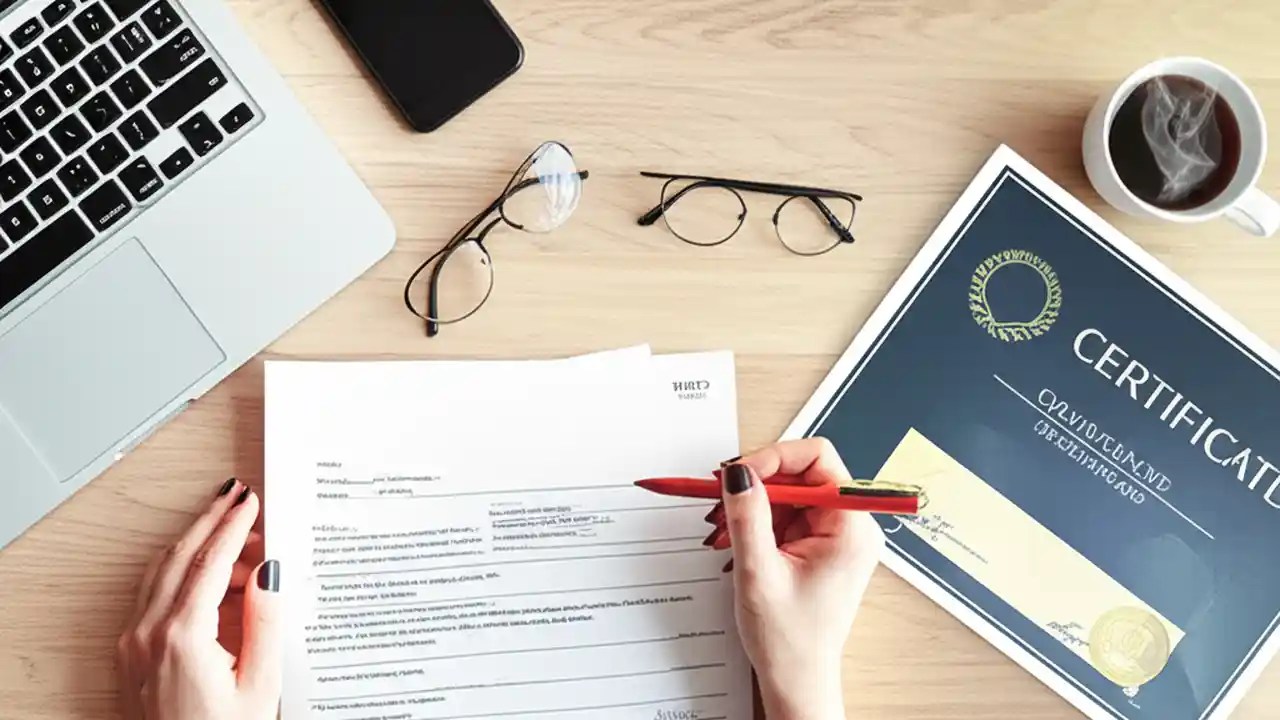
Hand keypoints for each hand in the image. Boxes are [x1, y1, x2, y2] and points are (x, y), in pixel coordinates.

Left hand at [117, 479, 282, 719]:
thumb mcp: (260, 686)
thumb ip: (264, 623)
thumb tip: (269, 572)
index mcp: (183, 636)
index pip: (210, 562)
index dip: (233, 527)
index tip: (251, 501)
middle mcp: (149, 634)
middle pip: (179, 556)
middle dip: (210, 521)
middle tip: (238, 496)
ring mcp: (134, 643)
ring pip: (161, 572)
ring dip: (195, 544)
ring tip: (233, 531)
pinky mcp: (131, 654)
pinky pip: (152, 595)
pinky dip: (180, 571)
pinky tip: (207, 573)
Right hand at [711, 439, 883, 719]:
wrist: (796, 678)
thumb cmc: (790, 641)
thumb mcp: (759, 573)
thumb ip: (748, 516)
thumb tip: (738, 473)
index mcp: (851, 528)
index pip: (818, 458)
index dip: (774, 457)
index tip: (739, 474)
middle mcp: (849, 525)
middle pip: (800, 472)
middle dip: (756, 484)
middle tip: (722, 500)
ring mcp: (833, 534)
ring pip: (787, 491)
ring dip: (751, 505)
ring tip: (725, 531)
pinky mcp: (817, 544)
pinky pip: (784, 513)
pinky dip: (756, 521)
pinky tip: (736, 540)